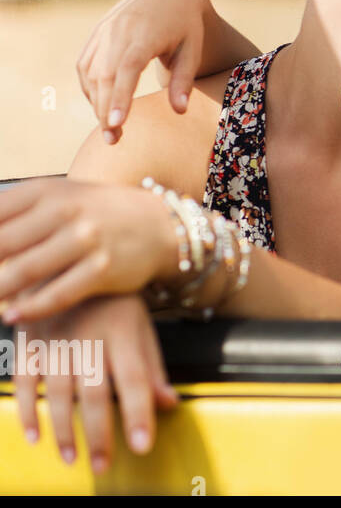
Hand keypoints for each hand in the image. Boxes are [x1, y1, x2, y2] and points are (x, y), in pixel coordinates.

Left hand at [0, 178, 176, 323]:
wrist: (158, 225)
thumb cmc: (98, 214)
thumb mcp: (59, 199)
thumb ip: (16, 216)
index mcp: (46, 191)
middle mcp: (65, 211)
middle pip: (0, 245)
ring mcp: (86, 239)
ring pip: (23, 271)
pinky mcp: (103, 268)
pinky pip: (57, 294)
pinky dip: (30, 308)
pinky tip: (11, 315)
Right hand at [14, 295, 177, 472]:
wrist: (70, 259)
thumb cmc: (112, 300)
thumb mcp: (141, 326)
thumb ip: (152, 367)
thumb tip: (168, 404)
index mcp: (123, 331)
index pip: (134, 379)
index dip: (138, 414)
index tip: (141, 445)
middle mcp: (89, 336)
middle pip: (93, 392)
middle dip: (98, 434)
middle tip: (103, 464)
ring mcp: (55, 338)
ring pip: (57, 392)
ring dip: (63, 430)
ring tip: (71, 458)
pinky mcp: (29, 341)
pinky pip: (26, 381)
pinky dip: (28, 411)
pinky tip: (35, 436)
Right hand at [77, 0, 213, 144]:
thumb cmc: (186, 26)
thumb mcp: (192, 50)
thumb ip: (184, 80)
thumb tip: (180, 111)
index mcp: (145, 35)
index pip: (127, 69)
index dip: (119, 96)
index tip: (116, 122)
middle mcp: (119, 32)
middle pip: (104, 76)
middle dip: (105, 110)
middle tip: (113, 139)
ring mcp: (104, 32)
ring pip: (90, 72)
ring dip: (95, 102)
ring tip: (108, 129)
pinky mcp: (97, 34)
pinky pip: (85, 64)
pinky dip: (89, 87)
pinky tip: (99, 105)